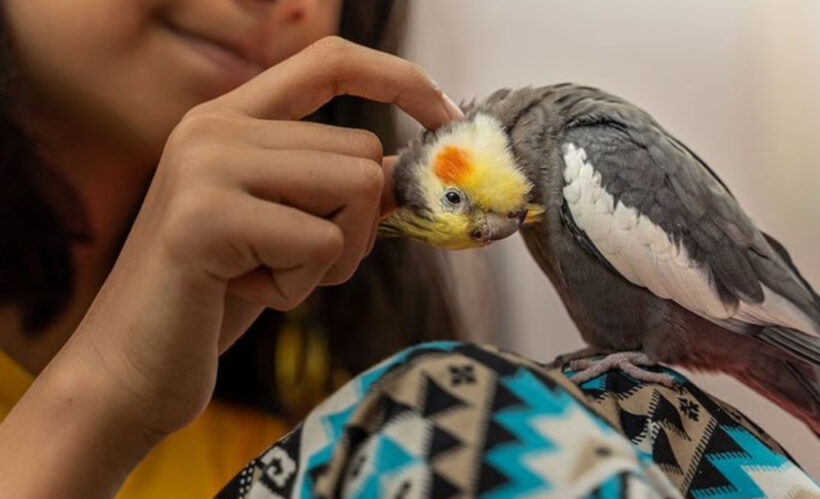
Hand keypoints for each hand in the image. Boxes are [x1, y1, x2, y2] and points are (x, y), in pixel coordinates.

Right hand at [0, 36, 461, 497]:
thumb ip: (338, 186)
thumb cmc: (216, 296)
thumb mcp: (287, 228)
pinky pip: (323, 243)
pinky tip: (247, 294)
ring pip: (356, 189)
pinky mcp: (206, 219)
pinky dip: (302, 287)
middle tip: (295, 264)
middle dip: (355, 227)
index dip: (399, 80)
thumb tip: (416, 171)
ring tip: (267, 276)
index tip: (446, 117)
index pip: (329, 61)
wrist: (130, 368)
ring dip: (332, 257)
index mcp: (230, 118)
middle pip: (362, 152)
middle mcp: (213, 126)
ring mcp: (205, 166)